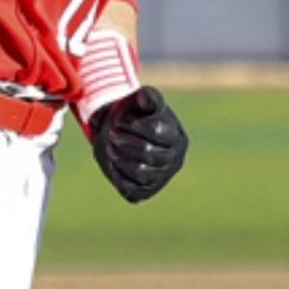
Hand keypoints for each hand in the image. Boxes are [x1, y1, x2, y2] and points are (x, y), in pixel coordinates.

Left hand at [90, 85, 186, 202]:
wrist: (119, 136)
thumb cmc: (132, 116)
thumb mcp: (139, 102)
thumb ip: (146, 96)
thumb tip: (146, 95)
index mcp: (177, 137)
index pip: (156, 130)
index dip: (132, 123)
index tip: (119, 119)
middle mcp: (176, 160)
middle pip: (147, 152)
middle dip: (123, 141)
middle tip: (111, 133)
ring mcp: (162, 178)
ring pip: (140, 172)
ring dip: (119, 157)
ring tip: (111, 147)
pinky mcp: (146, 192)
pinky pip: (131, 189)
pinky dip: (118, 175)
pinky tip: (114, 163)